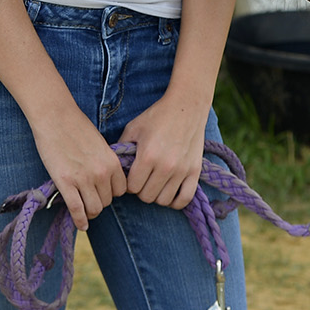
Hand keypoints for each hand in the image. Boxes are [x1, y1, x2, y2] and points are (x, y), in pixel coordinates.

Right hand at [29, 102, 126, 229]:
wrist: (54, 116)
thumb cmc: (75, 126)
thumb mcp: (99, 144)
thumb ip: (105, 163)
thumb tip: (105, 181)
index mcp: (112, 163)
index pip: (120, 191)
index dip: (111, 192)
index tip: (102, 191)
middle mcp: (101, 173)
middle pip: (107, 202)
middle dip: (99, 201)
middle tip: (89, 197)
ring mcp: (83, 179)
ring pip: (94, 209)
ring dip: (90, 211)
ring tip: (84, 209)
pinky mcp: (65, 182)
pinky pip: (77, 209)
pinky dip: (79, 220)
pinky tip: (80, 224)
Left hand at [120, 92, 208, 208]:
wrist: (186, 107)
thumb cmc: (157, 116)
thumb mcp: (133, 128)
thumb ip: (122, 148)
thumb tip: (114, 166)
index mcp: (147, 156)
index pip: (132, 187)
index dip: (128, 183)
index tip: (131, 175)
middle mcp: (165, 167)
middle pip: (147, 197)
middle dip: (141, 190)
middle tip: (142, 179)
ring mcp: (182, 171)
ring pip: (164, 201)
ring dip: (156, 195)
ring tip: (155, 184)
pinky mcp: (195, 172)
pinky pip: (185, 199)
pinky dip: (175, 201)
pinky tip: (169, 192)